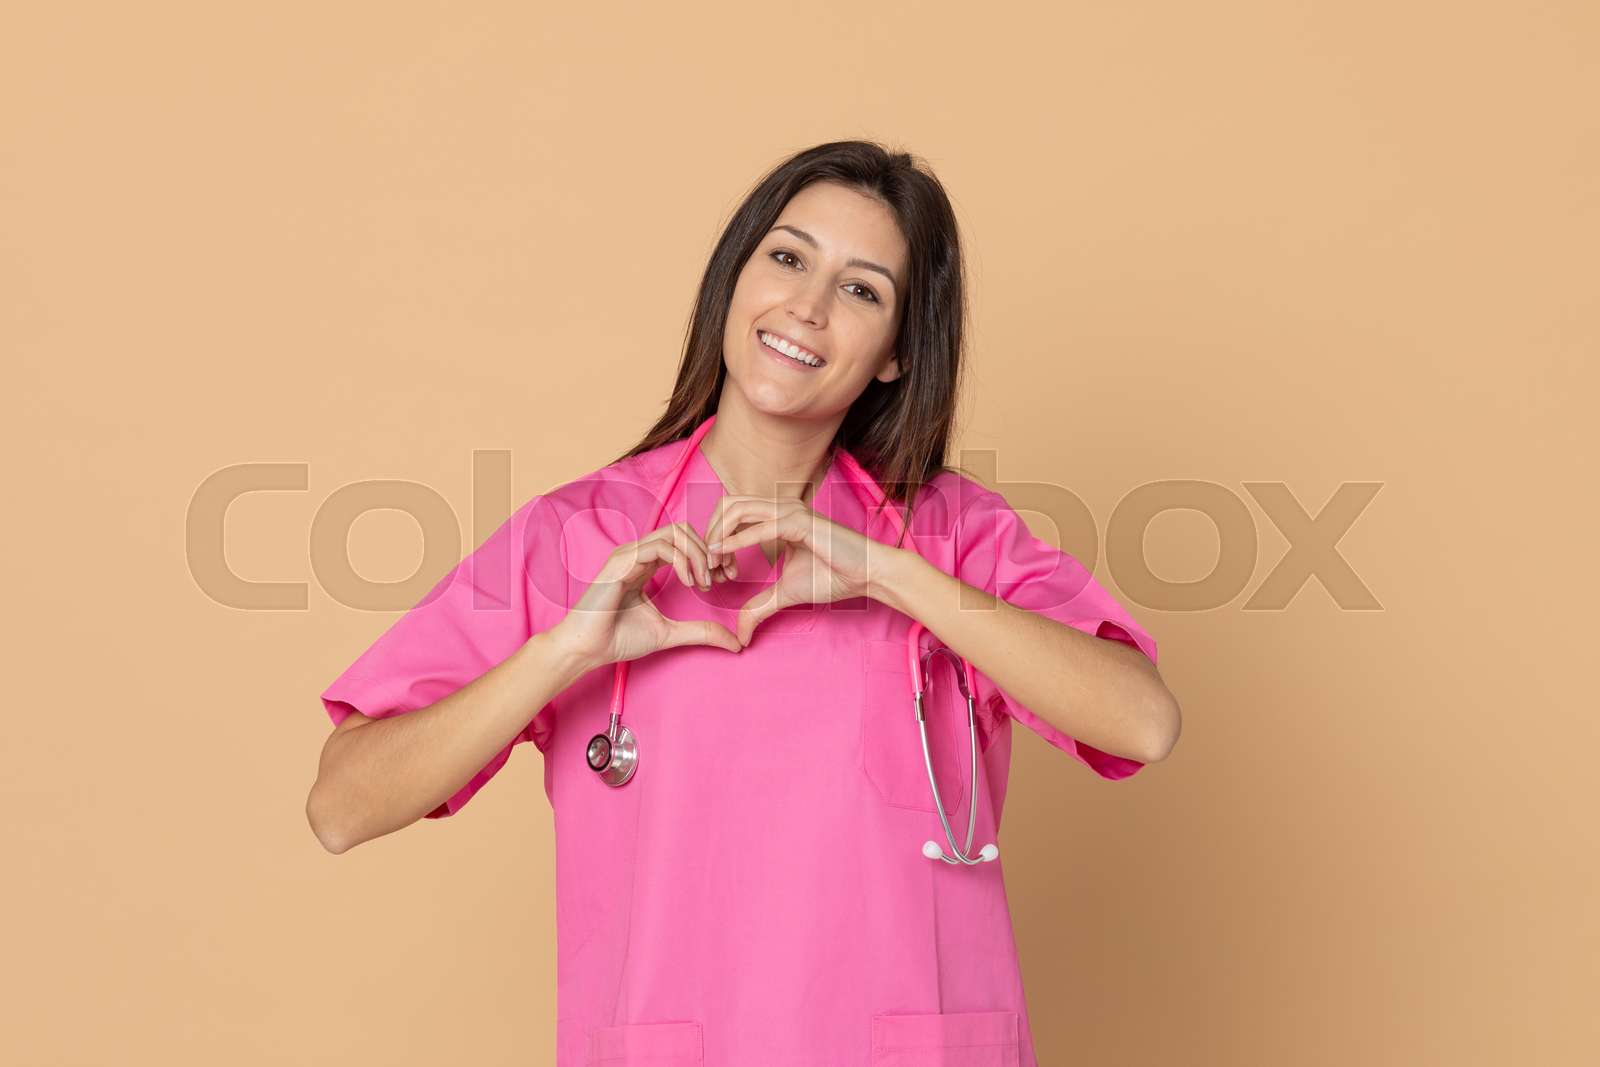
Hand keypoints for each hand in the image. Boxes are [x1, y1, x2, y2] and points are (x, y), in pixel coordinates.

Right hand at [551, 521, 743, 670]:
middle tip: (721, 576)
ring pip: (675, 532)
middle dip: (709, 550)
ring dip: (698, 554)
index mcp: (648, 564)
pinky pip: (660, 546)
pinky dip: (682, 561)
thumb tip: (736, 643)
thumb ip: (701, 632)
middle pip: (684, 530)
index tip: (724, 579)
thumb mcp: (670, 634)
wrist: (586, 648)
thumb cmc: (618, 639)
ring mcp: (629, 554)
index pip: (685, 542)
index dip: (710, 555)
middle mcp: (639, 554)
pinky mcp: (622, 561)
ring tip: (706, 581)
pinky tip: (690, 583)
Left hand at [705, 494, 895, 645]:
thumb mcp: (785, 594)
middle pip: (727, 504)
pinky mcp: (800, 523)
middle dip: (709, 532)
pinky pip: (761, 526)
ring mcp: (790, 511)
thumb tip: (740, 635)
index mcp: (776, 517)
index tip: (715, 570)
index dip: (715, 537)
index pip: (732, 512)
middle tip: (709, 566)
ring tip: (715, 564)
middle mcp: (780, 507)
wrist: (867, 574)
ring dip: (719, 536)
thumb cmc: (833, 576)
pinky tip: (725, 556)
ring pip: (738, 509)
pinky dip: (737, 540)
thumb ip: (759, 607)